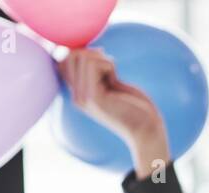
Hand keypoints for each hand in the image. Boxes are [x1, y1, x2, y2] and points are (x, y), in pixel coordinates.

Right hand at [59, 49, 168, 179]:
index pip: (61, 61)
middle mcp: (76, 97)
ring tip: (113, 76)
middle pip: (69, 55)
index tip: (101, 63)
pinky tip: (116, 80)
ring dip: (103, 59)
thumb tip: (75, 48)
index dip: (81, 53)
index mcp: (77, 94)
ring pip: (81, 57)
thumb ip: (91, 70)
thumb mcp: (109, 83)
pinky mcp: (92, 97)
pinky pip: (93, 64)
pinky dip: (108, 64)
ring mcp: (82, 98)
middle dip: (92, 54)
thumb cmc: (134, 105)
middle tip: (109, 68)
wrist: (146, 129)